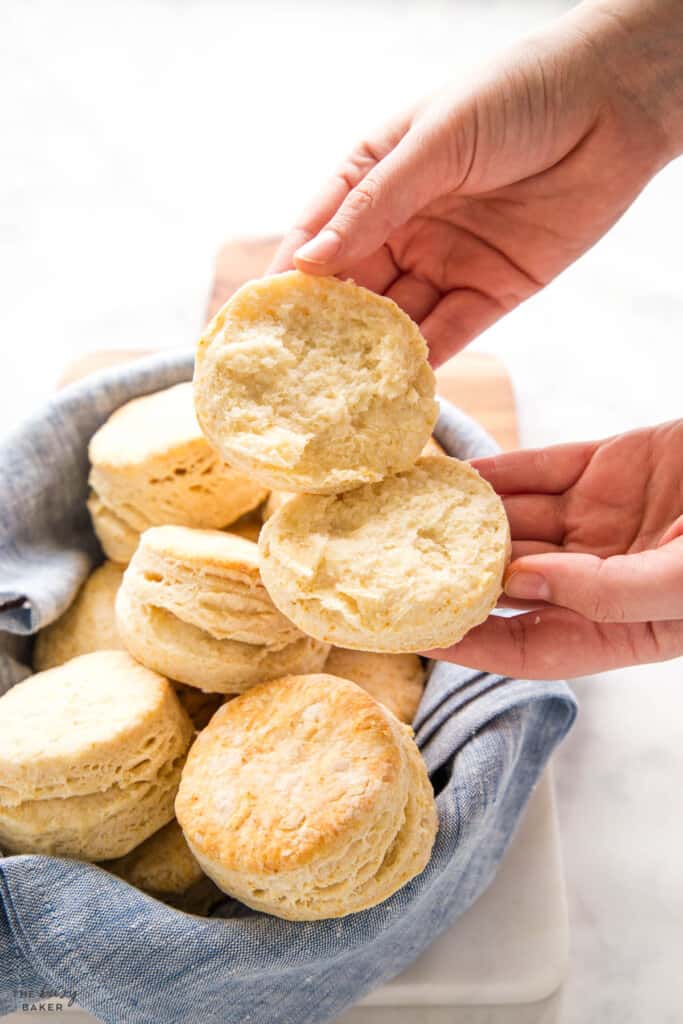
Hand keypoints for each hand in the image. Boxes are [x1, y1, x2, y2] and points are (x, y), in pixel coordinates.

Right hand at [270, 0, 681, 364]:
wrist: (616, 102)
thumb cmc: (517, 94)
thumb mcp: (436, 140)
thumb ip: (375, 204)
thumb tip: (308, 259)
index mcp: (375, 178)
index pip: (317, 236)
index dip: (285, 280)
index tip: (252, 324)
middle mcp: (404, 225)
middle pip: (351, 288)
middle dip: (322, 332)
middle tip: (289, 377)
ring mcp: (446, 261)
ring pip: (396, 318)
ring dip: (368, 356)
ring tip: (334, 396)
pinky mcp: (492, 291)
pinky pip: (449, 334)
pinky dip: (424, 363)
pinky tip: (394, 390)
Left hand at [426, 421, 682, 677]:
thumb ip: (607, 593)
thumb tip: (520, 581)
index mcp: (620, 625)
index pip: (529, 648)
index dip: (475, 646)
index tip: (420, 636)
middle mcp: (599, 575)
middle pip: (511, 582)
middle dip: (455, 576)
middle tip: (398, 563)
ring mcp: (599, 520)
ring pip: (518, 521)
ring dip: (469, 517)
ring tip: (415, 509)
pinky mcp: (605, 468)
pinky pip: (539, 469)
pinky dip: (500, 469)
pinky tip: (460, 470)